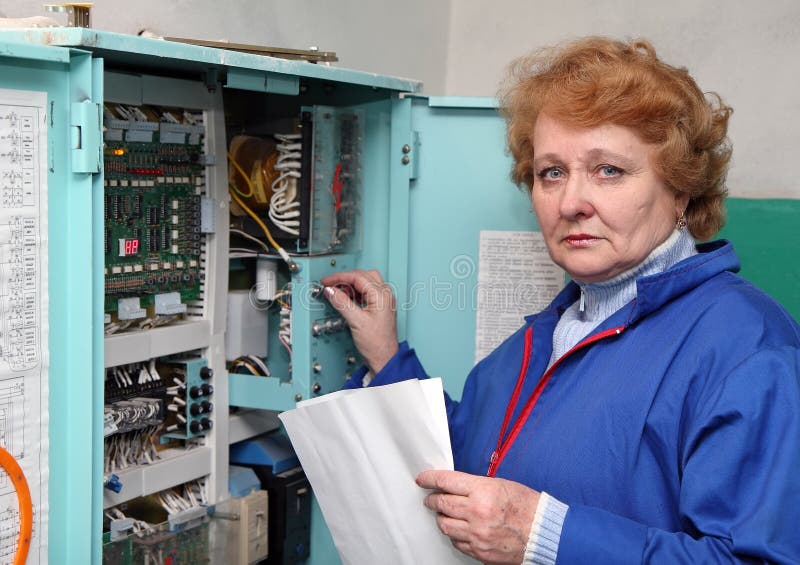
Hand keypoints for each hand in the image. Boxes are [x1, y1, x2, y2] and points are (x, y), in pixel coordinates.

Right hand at [321, 270, 398, 373]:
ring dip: (351, 284)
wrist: (384, 358)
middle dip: (345, 279)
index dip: (339, 278)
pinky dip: (356, 292)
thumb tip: (331, 291)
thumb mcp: (356, 321)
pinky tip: (348, 299)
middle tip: (331, 286)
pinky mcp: (380, 306)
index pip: (357, 277)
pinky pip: (367, 291)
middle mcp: (385, 295)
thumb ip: (342, 303)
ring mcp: (384, 300)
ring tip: (338, 293)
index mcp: (381, 295)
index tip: (327, 282)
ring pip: (365, 281)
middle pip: (362, 275)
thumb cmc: (376, 344)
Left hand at [416, 470, 538, 564]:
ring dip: (442, 518)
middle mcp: (477, 513)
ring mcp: (477, 534)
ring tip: (445, 514)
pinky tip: (460, 528)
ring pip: (445, 525)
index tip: (422, 479)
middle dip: (432, 500)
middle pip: (441, 504)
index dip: (430, 479)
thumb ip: (475, 486)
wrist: (544, 532)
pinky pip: (457, 542)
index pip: (446, 482)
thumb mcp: (500, 485)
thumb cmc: (527, 506)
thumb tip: (453, 487)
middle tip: (431, 498)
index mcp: (483, 491)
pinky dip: (455, 535)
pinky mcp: (479, 551)